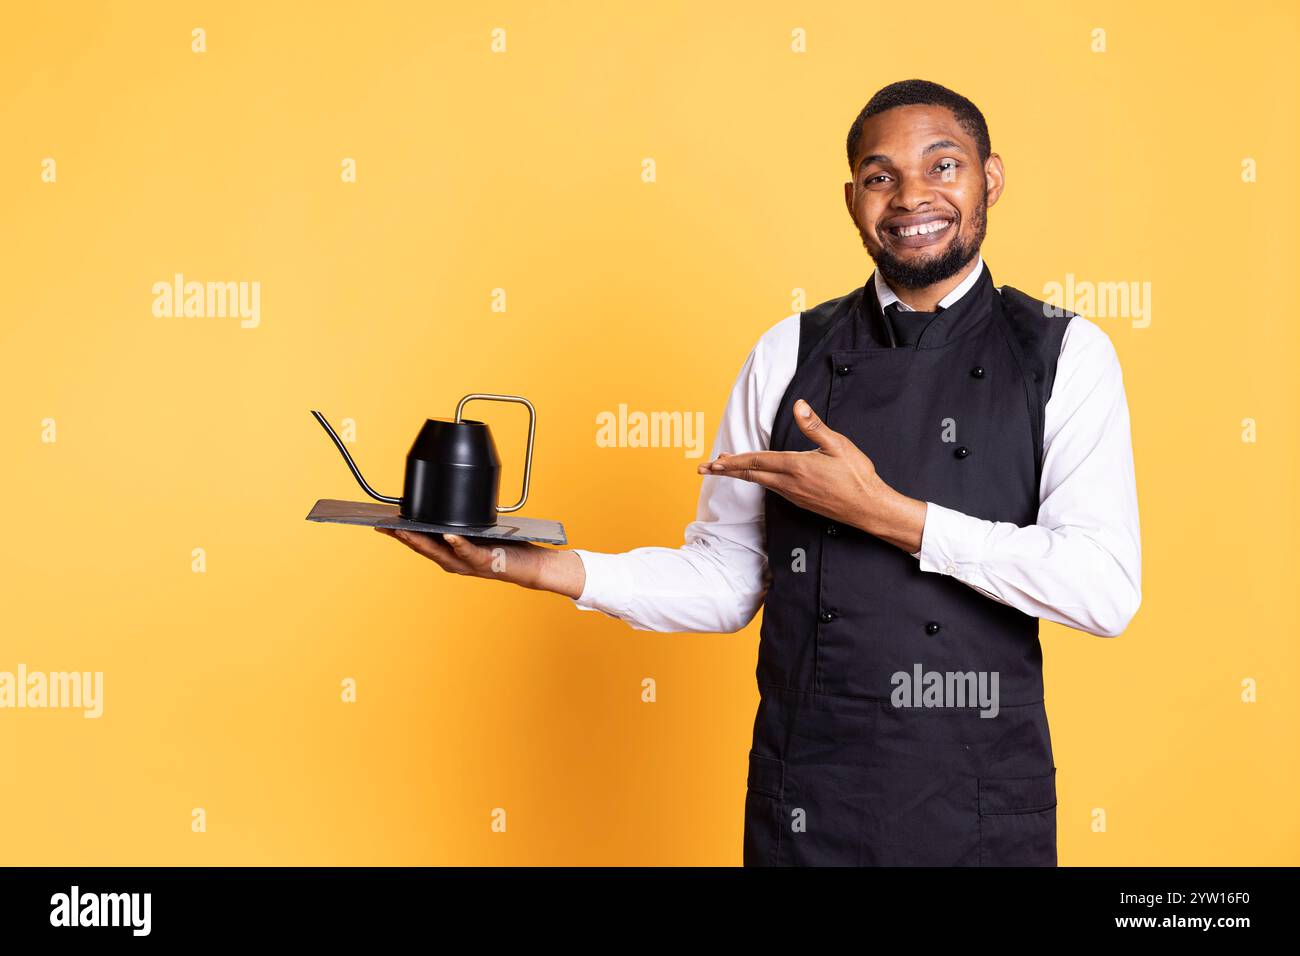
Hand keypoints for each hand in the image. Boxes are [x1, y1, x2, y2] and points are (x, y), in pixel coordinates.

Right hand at [373, 528, 585, 598]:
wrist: (532, 566)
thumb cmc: (506, 548)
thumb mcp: (479, 532)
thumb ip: (464, 523)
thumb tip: (452, 499)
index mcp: (453, 554)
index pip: (422, 543)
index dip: (401, 535)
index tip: (382, 524)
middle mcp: (457, 562)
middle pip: (425, 549)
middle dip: (403, 538)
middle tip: (384, 527)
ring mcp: (471, 564)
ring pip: (441, 553)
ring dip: (423, 542)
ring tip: (405, 531)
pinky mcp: (487, 562)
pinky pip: (470, 552)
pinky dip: (458, 544)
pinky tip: (448, 536)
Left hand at [696, 398, 925, 552]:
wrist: (868, 508)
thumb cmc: (857, 476)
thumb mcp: (838, 445)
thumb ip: (814, 426)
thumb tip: (799, 405)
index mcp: (796, 467)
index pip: (757, 461)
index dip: (734, 460)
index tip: (714, 460)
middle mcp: (790, 483)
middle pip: (751, 474)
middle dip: (726, 470)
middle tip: (704, 468)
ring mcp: (794, 495)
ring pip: (760, 482)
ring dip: (740, 474)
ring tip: (725, 467)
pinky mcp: (800, 501)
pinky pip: (772, 489)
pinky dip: (757, 481)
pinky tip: (757, 477)